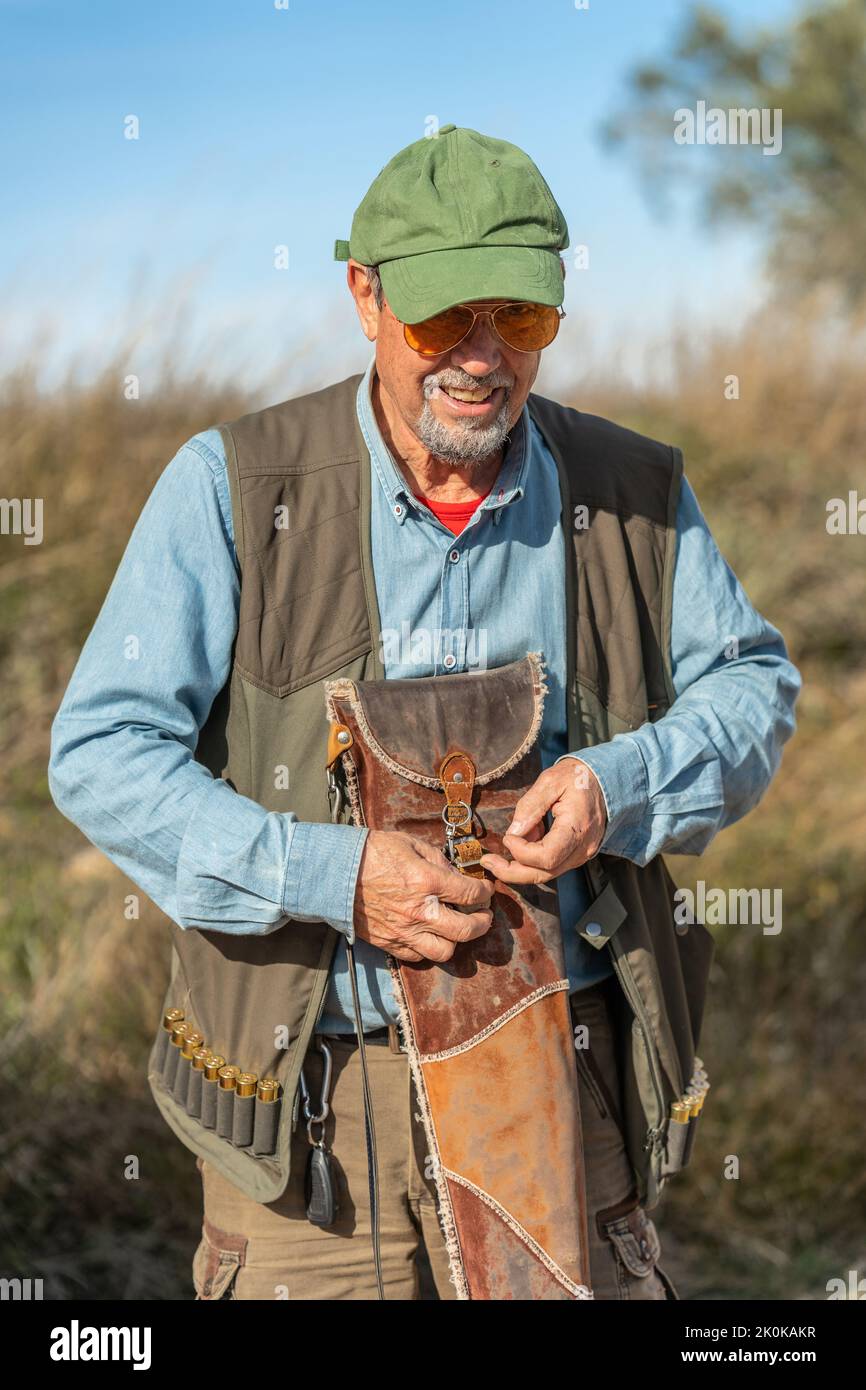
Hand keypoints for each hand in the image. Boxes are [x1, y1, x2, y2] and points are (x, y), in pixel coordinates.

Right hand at [353, 829, 494, 962]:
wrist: (334, 871)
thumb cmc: (372, 852)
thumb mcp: (410, 844)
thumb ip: (438, 860)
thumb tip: (457, 875)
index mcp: (427, 881)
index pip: (470, 894)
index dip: (485, 893)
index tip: (486, 891)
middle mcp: (419, 910)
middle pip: (465, 930)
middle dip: (482, 923)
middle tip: (483, 916)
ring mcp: (404, 931)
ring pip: (444, 951)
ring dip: (456, 941)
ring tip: (457, 929)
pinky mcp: (389, 943)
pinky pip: (418, 956)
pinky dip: (429, 948)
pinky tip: (431, 934)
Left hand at [478, 759, 607, 884]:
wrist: (605, 781)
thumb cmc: (578, 778)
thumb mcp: (551, 781)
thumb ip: (530, 806)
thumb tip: (513, 832)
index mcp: (577, 827)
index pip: (547, 856)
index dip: (522, 852)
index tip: (507, 837)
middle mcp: (582, 848)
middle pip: (544, 874)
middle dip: (511, 872)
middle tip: (487, 862)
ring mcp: (581, 854)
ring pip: (545, 874)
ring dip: (519, 867)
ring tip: (499, 854)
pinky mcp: (576, 855)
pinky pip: (551, 865)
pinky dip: (531, 859)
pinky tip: (522, 842)